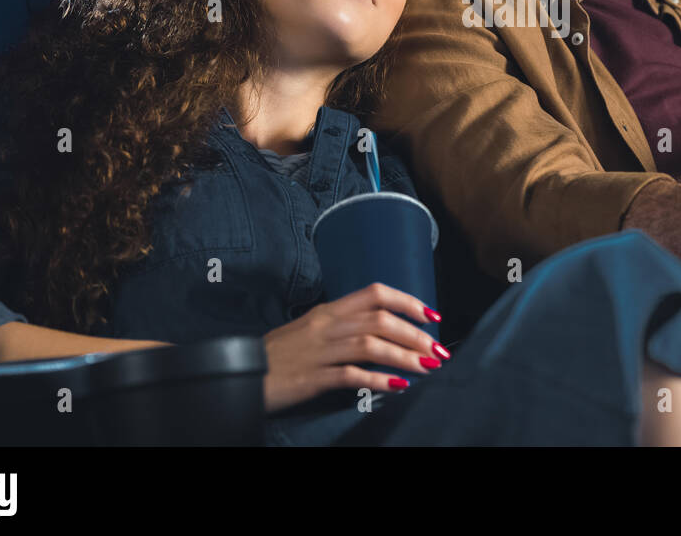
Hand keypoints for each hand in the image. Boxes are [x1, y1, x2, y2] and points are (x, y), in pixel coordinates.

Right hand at [261, 283, 446, 412]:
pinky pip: (351, 375)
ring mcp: (319, 351)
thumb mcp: (310, 329)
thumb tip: (379, 328)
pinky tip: (398, 386)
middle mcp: (326, 325)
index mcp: (329, 310)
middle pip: (380, 319)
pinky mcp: (312, 377)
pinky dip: (378, 379)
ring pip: (371, 345)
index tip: (431, 316)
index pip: (375, 293)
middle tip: (437, 350)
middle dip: (414, 334)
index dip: (408, 301)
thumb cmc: (279, 353)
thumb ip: (342, 325)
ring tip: (427, 367)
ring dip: (404, 355)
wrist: (242, 373)